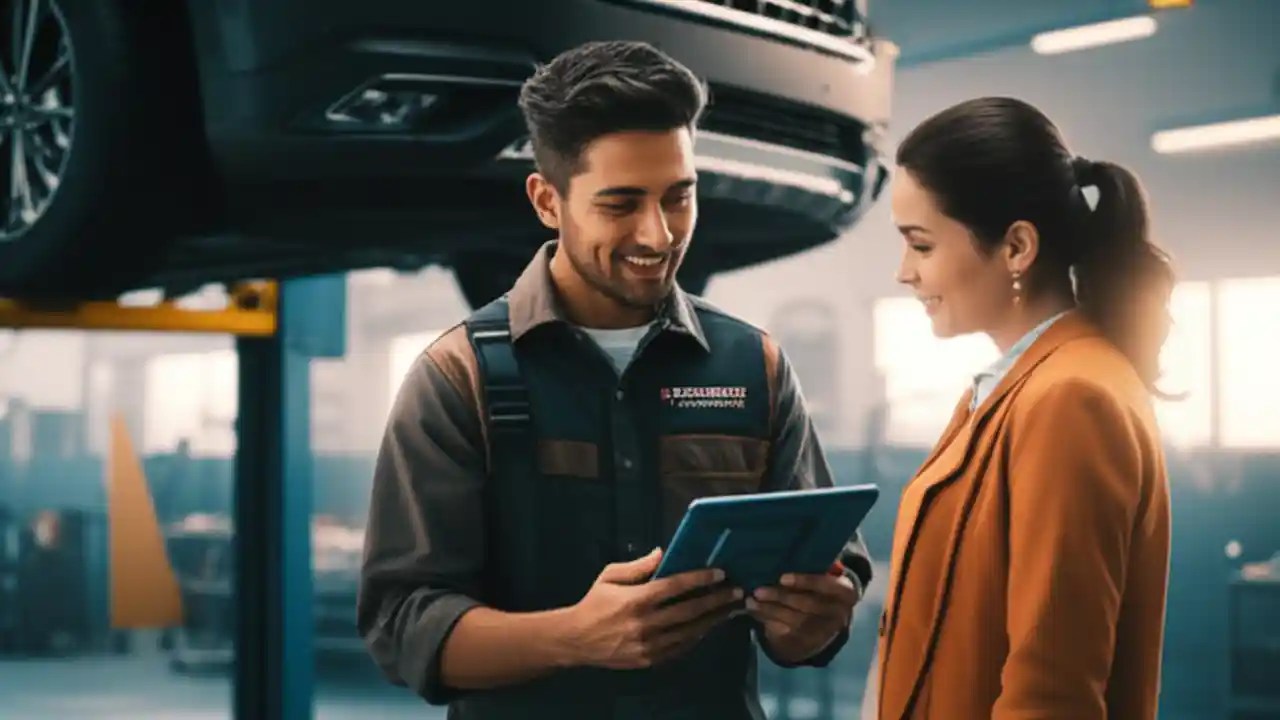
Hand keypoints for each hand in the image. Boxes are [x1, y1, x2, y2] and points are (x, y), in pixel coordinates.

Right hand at [565, 548, 743, 669]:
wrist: (576, 641)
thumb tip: (662, 552)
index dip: (700, 579)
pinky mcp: (651, 660)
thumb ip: (638, 566)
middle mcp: (646, 624)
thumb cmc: (594, 604)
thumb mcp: (610, 577)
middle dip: (717, 599)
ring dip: (714, 619)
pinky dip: (698, 636)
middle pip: (690, 610)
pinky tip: (710, 626)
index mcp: (636, 600)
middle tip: (737, 591)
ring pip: (691, 631)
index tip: (720, 572)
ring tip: (731, 609)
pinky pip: (681, 648)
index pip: (676, 586)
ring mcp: (650, 645)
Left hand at [747, 571, 860, 664]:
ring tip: (750, 601)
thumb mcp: (823, 576)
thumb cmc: (819, 588)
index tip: (782, 578)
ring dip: (769, 610)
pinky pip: (786, 631)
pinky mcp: (808, 643)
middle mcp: (839, 613)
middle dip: (781, 597)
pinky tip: (754, 611)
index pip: (828, 585)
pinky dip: (767, 620)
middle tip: (758, 590)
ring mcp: (825, 631)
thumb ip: (812, 566)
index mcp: (846, 592)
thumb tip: (784, 551)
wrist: (824, 622)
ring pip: (794, 620)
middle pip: (807, 604)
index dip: (805, 581)